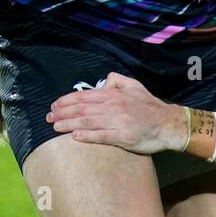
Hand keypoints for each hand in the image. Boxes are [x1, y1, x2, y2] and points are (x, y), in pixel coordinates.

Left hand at [47, 72, 186, 153]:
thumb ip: (118, 80)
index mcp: (113, 95)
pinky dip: (86, 136)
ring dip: (68, 124)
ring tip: (55, 126)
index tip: (54, 105)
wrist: (168, 124)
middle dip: (62, 112)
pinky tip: (74, 137)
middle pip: (82, 109)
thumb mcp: (135, 86)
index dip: (67, 100)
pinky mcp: (122, 137)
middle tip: (48, 117)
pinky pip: (101, 136)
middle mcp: (113, 106)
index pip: (84, 96)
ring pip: (87, 122)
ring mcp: (117, 122)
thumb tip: (104, 79)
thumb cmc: (150, 106)